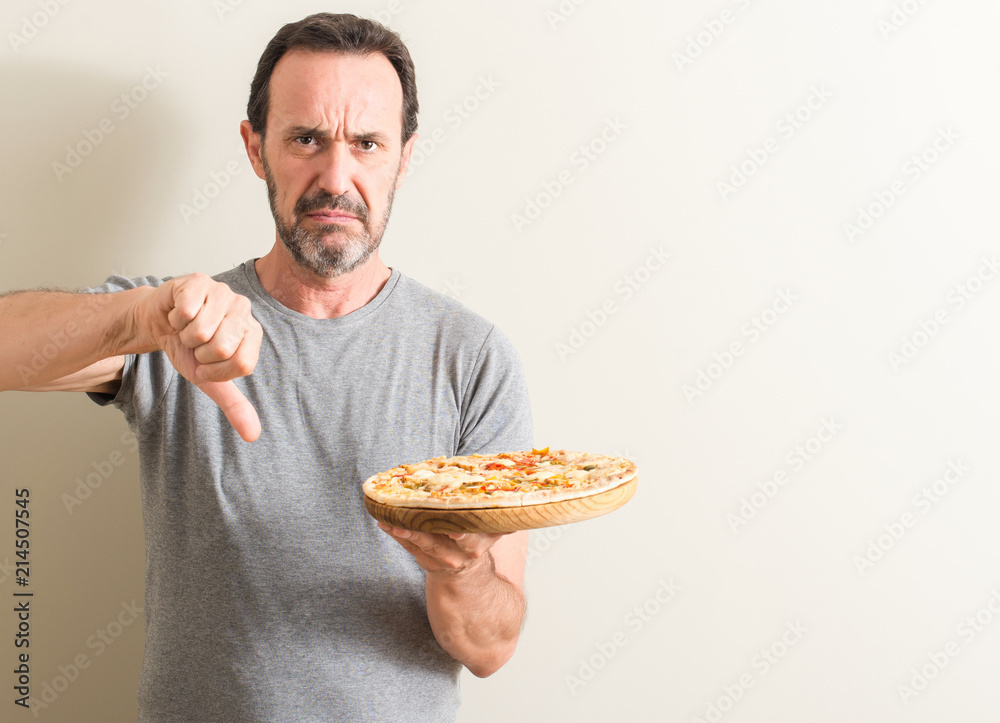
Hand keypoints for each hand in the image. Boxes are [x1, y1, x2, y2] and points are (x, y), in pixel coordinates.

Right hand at [135, 273, 262, 440]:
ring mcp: (223, 292)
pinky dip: (175, 319)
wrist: (158, 324)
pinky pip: (188, 310)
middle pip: (222, 347)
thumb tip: (253, 435)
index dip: (215, 371)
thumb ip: (234, 405)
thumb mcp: (209, 381)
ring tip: (186, 328)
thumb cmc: (188, 350)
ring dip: (185, 335)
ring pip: (202, 330)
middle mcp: (244, 309)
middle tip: (194, 344)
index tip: (206, 364)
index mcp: (253, 333)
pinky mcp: (199, 281)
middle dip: (198, 353)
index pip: (242, 364)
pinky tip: (178, 313)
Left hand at [376, 523, 505, 575]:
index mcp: (475, 547)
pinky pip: (408, 545)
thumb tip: (525, 506)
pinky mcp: (423, 558)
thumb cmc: (478, 545)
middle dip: (421, 533)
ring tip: (388, 518)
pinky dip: (396, 533)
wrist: (468, 581)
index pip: (468, 540)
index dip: (461, 536)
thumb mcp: (492, 535)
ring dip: (402, 530)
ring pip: (418, 544)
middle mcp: (456, 555)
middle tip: (405, 522)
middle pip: (436, 542)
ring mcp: (437, 558)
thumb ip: (501, 523)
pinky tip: (384, 520)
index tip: (454, 532)